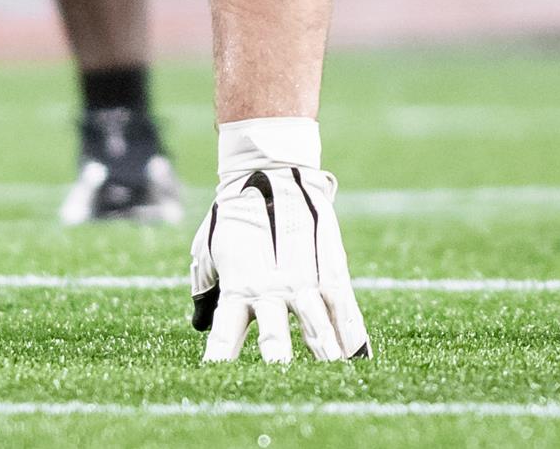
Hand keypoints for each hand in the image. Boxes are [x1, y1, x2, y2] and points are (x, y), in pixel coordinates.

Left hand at [189, 118, 368, 363]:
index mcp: (238, 286)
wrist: (271, 173)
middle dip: (276, 362)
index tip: (213, 382)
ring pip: (315, 324)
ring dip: (322, 352)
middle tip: (278, 386)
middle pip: (273, 335)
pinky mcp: (330, 269)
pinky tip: (360, 358)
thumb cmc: (234, 214)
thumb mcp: (211, 247)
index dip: (220, 358)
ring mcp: (303, 279)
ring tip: (329, 376)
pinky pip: (344, 307)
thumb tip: (199, 320)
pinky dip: (352, 334)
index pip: (225, 333)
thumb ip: (206, 283)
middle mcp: (271, 288)